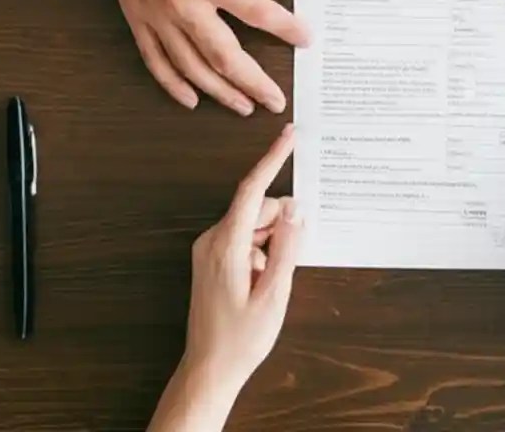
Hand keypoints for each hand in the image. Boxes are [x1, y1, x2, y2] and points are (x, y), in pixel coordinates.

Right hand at [86, 0, 308, 115]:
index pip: (257, 12)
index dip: (285, 28)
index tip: (306, 40)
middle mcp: (181, 3)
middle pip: (224, 55)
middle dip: (253, 82)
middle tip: (275, 100)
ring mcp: (155, 14)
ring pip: (190, 66)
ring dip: (219, 91)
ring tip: (243, 106)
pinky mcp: (136, 16)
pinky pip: (154, 59)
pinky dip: (173, 84)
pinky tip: (192, 99)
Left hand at [147, 125, 303, 430]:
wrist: (209, 368)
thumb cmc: (242, 337)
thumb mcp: (274, 294)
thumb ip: (287, 247)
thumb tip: (296, 207)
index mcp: (226, 246)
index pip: (251, 191)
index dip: (272, 160)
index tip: (289, 135)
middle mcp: (212, 240)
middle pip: (256, 210)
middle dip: (280, 225)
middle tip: (286, 265)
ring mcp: (209, 249)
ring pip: (252, 225)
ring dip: (271, 243)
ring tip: (270, 283)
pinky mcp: (212, 258)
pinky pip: (244, 239)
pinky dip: (262, 250)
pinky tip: (264, 281)